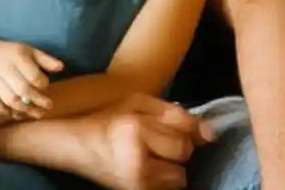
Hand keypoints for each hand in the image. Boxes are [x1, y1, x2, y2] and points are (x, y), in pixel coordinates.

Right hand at [0, 40, 62, 117]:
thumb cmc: (9, 53)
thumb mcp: (28, 50)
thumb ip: (45, 60)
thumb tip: (61, 67)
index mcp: (16, 56)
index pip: (33, 75)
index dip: (42, 84)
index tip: (45, 87)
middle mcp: (3, 67)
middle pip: (22, 89)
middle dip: (37, 100)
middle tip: (48, 106)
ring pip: (10, 99)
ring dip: (25, 110)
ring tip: (36, 113)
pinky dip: (7, 112)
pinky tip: (17, 114)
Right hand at [79, 93, 216, 189]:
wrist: (74, 147)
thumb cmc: (106, 120)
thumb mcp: (136, 103)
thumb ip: (174, 113)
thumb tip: (211, 135)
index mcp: (135, 131)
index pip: (184, 141)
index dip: (182, 133)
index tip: (171, 130)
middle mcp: (137, 161)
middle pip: (183, 157)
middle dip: (174, 148)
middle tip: (151, 140)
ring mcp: (136, 182)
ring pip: (179, 178)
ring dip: (169, 166)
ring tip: (148, 156)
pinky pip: (166, 188)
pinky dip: (160, 179)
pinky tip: (144, 167)